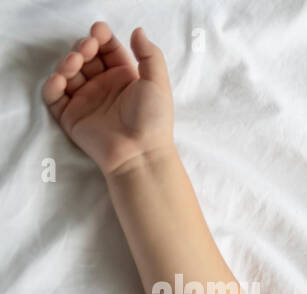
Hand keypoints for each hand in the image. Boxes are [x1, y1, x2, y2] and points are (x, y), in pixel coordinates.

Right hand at [41, 22, 174, 176]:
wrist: (140, 153)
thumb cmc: (153, 119)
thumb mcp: (158, 82)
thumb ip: (150, 55)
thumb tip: (137, 31)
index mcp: (124, 76)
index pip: (107, 49)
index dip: (100, 37)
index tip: (98, 32)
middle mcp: (104, 86)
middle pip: (84, 57)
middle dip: (82, 47)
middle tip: (86, 49)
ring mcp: (86, 100)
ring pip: (67, 72)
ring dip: (66, 63)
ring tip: (74, 63)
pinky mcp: (71, 116)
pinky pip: (54, 96)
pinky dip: (52, 86)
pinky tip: (60, 81)